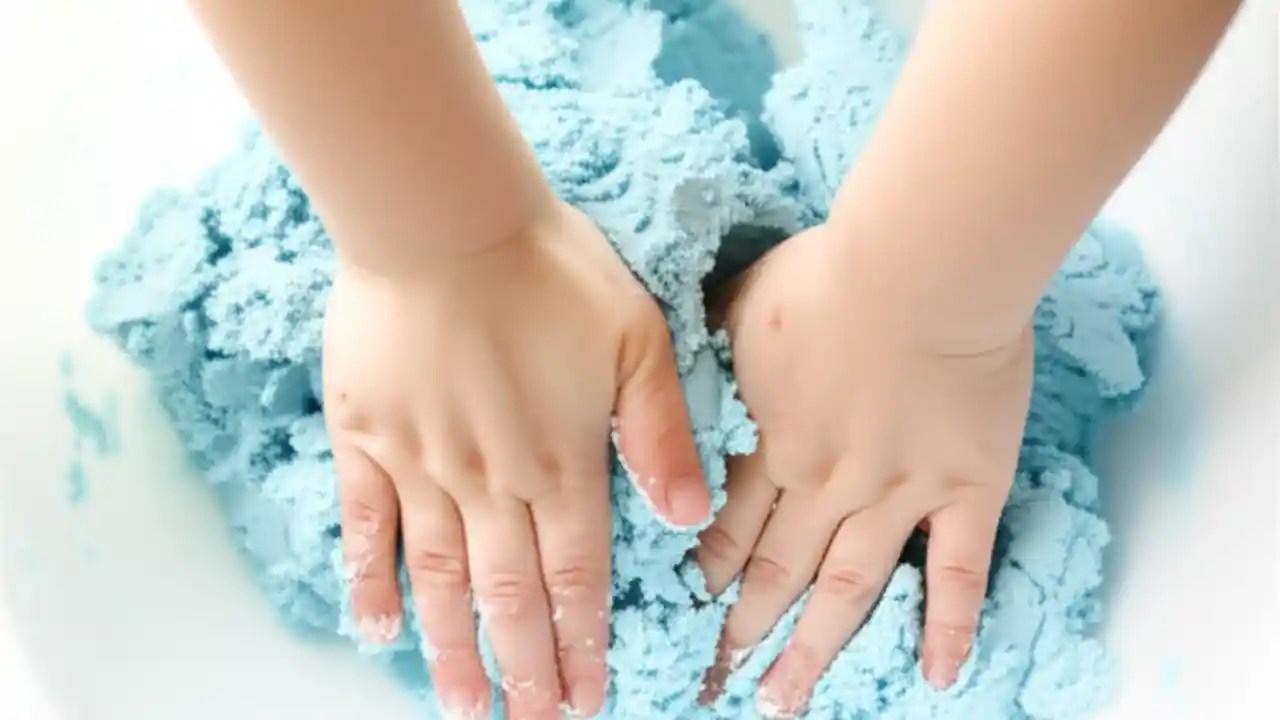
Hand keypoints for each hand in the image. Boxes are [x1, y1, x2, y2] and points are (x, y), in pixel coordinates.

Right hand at [323, 202, 710, 719]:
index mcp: (562, 461)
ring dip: (454, 648)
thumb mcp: (636, 337)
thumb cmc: (548, 268)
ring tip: (463, 707)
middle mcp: (491, 480)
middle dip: (525, 668)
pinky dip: (372, 580)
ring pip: (442, 577)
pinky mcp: (366, 437)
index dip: (583, 643)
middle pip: (510, 595)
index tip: (587, 699)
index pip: (577, 576)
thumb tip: (689, 516)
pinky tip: (378, 627)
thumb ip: (658, 433)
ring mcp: (422, 464)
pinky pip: (367, 524)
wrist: (443, 217)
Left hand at [696, 224, 1033, 713]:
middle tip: (723, 677)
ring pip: (848, 592)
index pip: (727, 530)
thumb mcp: (738, 307)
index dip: (707, 577)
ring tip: (787, 702)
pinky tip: (939, 676)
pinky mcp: (967, 490)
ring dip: (815, 651)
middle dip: (745, 632)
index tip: (690, 614)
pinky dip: (950, 626)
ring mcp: (899, 496)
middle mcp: (826, 487)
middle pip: (777, 574)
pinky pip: (958, 572)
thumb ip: (714, 354)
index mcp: (770, 445)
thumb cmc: (828, 276)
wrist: (921, 270)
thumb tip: (690, 369)